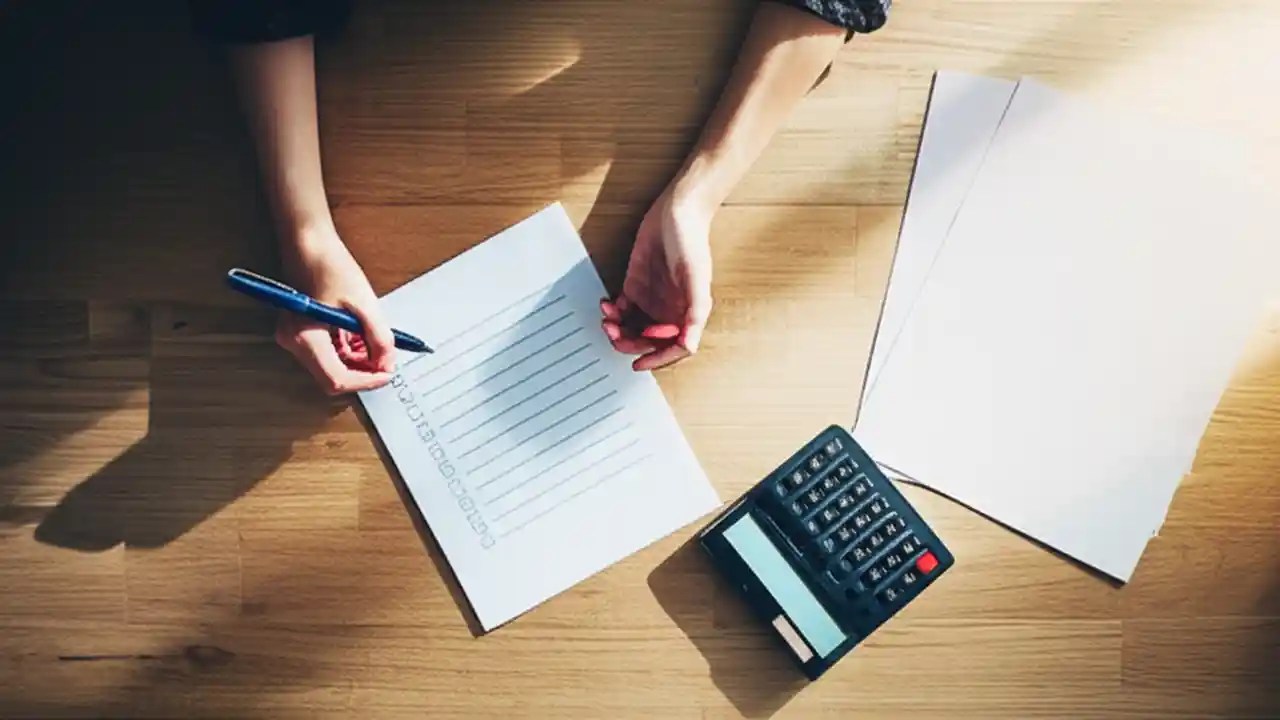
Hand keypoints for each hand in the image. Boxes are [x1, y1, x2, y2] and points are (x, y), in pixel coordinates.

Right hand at [274, 227, 395, 394]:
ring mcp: (295, 339)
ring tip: (375, 341)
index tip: (388, 373)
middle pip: (333, 377)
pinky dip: (348, 350)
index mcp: (305, 337)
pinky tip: (361, 335)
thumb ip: (379, 338)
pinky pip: (328, 353)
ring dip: (358, 360)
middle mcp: (294, 343)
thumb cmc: (331, 266)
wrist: (309, 243)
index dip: (366, 381)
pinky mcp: (301, 333)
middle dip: (363, 371)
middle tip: (386, 358)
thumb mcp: (364, 304)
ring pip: (332, 367)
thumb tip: (388, 363)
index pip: (337, 379)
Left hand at [601, 191, 713, 370]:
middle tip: (613, 334)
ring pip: (632, 327)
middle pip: (648, 340)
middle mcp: (670, 309)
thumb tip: (688, 346)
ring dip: (618, 329)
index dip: (656, 358)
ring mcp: (652, 297)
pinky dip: (612, 312)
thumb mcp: (696, 277)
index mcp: (687, 312)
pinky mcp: (636, 284)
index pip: (673, 347)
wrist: (676, 211)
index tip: (637, 363)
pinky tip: (606, 306)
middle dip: (629, 343)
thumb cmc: (691, 241)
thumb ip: (694, 313)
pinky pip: (622, 308)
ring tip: (607, 319)